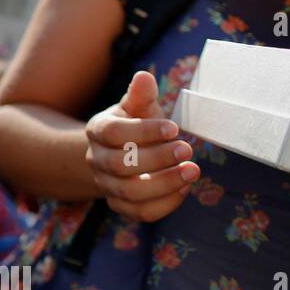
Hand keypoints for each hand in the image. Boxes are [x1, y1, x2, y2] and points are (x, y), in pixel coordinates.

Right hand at [84, 70, 198, 221]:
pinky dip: (165, 203)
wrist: (122, 152)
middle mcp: (96, 159)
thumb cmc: (135, 124)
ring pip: (130, 192)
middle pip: (119, 165)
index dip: (143, 132)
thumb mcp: (137, 107)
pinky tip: (184, 188)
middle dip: (156, 159)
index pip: (114, 132)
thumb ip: (141, 95)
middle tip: (187, 149)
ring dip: (164, 184)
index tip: (174, 128)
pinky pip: (141, 212)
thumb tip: (144, 77)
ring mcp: (106, 185)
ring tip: (192, 171)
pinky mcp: (120, 205)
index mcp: (98, 130)